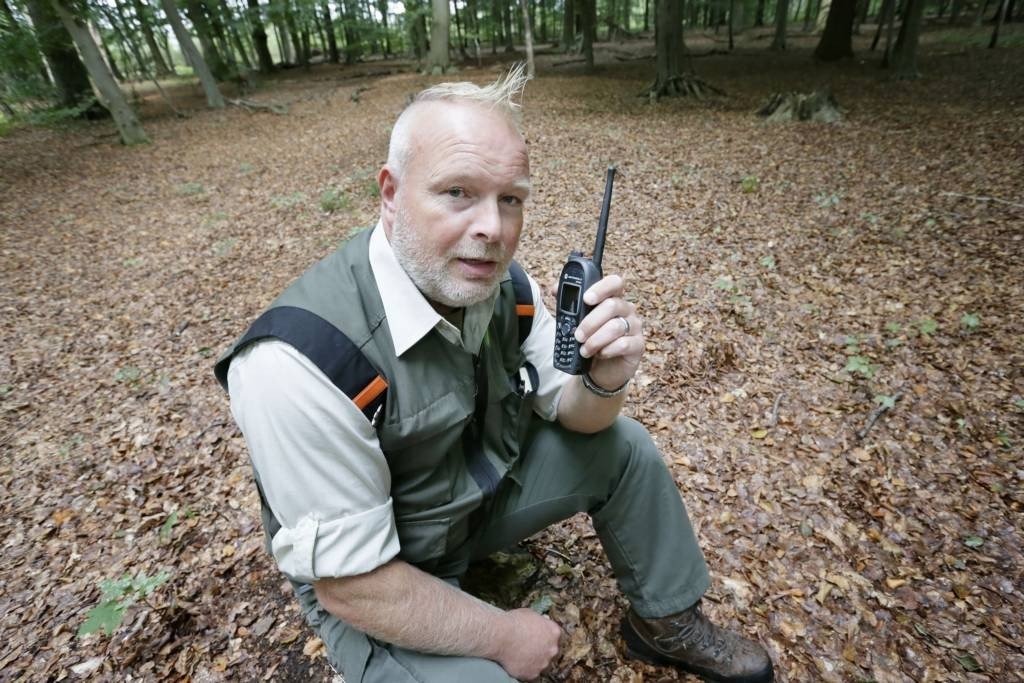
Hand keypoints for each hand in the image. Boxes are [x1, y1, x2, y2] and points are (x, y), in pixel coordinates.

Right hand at [495, 608, 562, 680]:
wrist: (501, 636)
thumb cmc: (514, 622)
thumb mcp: (530, 614)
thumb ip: (540, 621)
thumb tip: (543, 621)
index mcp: (554, 632)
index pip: (556, 636)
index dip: (546, 636)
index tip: (539, 637)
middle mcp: (552, 649)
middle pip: (550, 651)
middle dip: (542, 649)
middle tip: (529, 647)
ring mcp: (543, 663)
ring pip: (541, 663)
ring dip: (534, 660)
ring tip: (520, 655)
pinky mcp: (533, 674)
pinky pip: (531, 673)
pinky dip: (525, 669)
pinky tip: (517, 662)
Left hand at [573, 274, 643, 390]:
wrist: (601, 370)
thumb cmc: (590, 340)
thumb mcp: (577, 322)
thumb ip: (568, 305)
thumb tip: (554, 289)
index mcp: (613, 298)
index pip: (614, 283)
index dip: (601, 288)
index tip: (586, 299)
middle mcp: (626, 309)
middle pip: (612, 305)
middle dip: (590, 322)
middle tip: (578, 335)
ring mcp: (635, 327)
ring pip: (616, 327)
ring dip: (595, 340)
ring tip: (584, 350)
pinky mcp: (638, 345)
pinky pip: (623, 344)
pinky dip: (607, 350)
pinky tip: (600, 354)